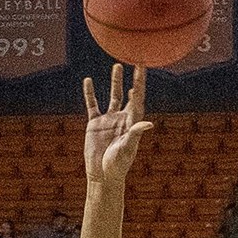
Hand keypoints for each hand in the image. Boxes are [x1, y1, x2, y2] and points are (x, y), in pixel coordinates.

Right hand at [83, 64, 152, 184]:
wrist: (102, 174)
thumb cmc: (117, 165)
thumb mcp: (127, 149)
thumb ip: (135, 134)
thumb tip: (148, 123)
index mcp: (132, 124)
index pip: (138, 102)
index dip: (140, 88)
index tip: (140, 74)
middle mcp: (123, 119)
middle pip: (129, 95)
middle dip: (134, 80)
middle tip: (138, 63)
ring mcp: (109, 120)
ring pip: (114, 96)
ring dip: (115, 82)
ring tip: (117, 66)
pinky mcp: (95, 124)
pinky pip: (92, 105)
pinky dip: (90, 93)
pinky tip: (88, 81)